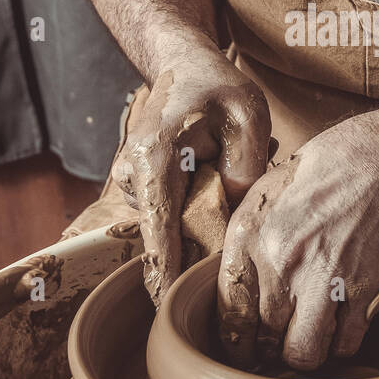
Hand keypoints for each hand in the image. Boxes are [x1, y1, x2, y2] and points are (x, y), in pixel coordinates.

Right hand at [112, 43, 270, 305]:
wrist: (181, 63)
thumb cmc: (217, 87)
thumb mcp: (247, 116)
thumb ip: (245, 167)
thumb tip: (236, 215)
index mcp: (154, 160)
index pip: (159, 234)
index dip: (167, 276)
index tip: (168, 314)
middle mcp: (133, 175)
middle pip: (166, 235)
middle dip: (198, 245)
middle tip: (233, 221)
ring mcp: (132, 182)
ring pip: (168, 226)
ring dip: (198, 221)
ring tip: (226, 181)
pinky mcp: (139, 186)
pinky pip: (167, 214)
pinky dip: (191, 210)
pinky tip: (211, 181)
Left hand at [216, 111, 378, 370]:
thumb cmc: (329, 168)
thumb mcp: (269, 188)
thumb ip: (247, 236)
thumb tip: (232, 282)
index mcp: (252, 236)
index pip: (230, 314)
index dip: (237, 341)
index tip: (245, 347)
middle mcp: (282, 262)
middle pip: (264, 341)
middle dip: (271, 348)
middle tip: (282, 341)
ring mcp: (323, 278)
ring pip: (303, 354)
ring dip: (307, 351)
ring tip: (312, 336)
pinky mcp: (363, 289)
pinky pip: (345, 344)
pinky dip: (343, 342)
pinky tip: (343, 323)